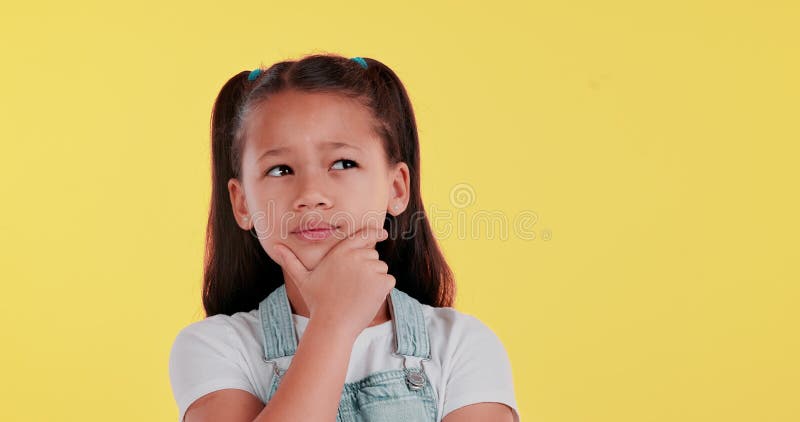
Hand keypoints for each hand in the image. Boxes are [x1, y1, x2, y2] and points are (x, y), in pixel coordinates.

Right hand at [270, 225, 394, 336]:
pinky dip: (383, 289)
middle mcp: (356, 256)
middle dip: (367, 267)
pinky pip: (389, 280)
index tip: (382, 232)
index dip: (374, 232)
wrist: (332, 325)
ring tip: (357, 294)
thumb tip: (274, 246)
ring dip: (375, 279)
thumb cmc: (317, 303)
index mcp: (340, 252)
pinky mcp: (381, 282)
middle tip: (352, 286)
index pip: (363, 235)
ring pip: (381, 268)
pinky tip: (367, 298)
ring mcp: (370, 268)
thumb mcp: (303, 279)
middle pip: (373, 254)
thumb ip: (291, 260)